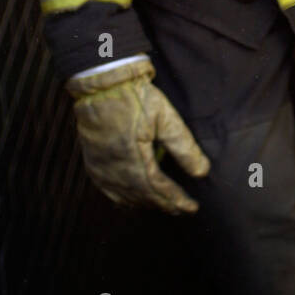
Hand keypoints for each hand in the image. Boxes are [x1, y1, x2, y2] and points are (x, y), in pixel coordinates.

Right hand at [66, 58, 210, 214]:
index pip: (160, 189)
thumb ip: (184, 147)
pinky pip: (108, 191)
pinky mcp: (92, 164)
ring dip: (146, 204)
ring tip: (164, 206)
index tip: (193, 207)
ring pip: (125, 198)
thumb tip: (202, 172)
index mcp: (134, 160)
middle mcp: (115, 170)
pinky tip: (133, 200)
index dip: (177, 201)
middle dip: (164, 205)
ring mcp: (101, 169)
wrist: (101, 84)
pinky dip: (124, 199)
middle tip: (182, 209)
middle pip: (143, 197)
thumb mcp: (165, 117)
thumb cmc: (136, 97)